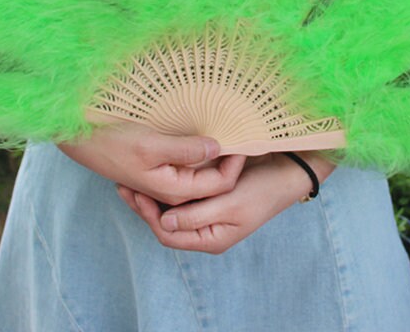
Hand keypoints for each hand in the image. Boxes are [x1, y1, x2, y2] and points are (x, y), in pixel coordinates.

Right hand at [59, 121, 245, 205]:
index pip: (221, 183)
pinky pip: (188, 164)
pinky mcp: (159, 168)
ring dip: (215, 155)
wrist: (82, 139)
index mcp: (174, 190)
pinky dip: (199, 151)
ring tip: (228, 129)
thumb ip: (186, 149)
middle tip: (243, 131)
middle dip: (230, 160)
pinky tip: (203, 134)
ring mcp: (165, 180)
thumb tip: (217, 148)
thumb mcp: (152, 144)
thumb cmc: (113, 142)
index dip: (237, 163)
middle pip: (214, 180)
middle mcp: (172, 190)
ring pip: (202, 171)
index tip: (247, 138)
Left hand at [117, 152, 334, 254]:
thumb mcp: (229, 205)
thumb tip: (163, 223)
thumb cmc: (262, 190)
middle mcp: (206, 229)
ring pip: (170, 208)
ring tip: (133, 177)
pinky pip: (181, 195)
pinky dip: (166, 186)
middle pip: (165, 223)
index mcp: (210, 238)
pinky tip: (155, 171)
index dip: (148, 216)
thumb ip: (196, 216)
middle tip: (124, 184)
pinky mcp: (209, 195)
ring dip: (152, 195)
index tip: (134, 193)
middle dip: (144, 205)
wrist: (286, 171)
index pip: (168, 235)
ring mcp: (207, 212)